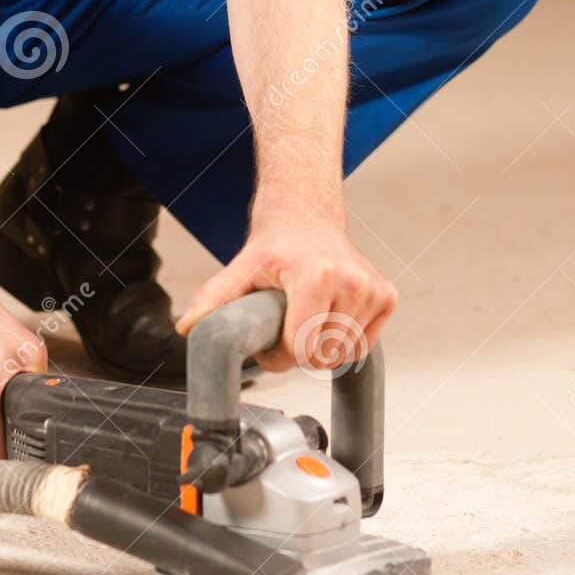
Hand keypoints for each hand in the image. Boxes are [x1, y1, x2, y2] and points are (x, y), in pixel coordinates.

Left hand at [177, 216, 396, 372]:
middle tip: (288, 322)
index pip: (300, 349)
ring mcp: (373, 288)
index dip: (279, 354)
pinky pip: (364, 347)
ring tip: (308, 316)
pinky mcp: (387, 296)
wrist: (307, 217)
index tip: (270, 335)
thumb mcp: (242, 268)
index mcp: (318, 276)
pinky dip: (345, 342)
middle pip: (321, 357)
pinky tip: (330, 315)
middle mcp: (352, 281)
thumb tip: (188, 327)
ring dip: (322, 348)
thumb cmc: (276, 245)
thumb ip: (215, 299)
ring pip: (344, 356)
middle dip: (300, 350)